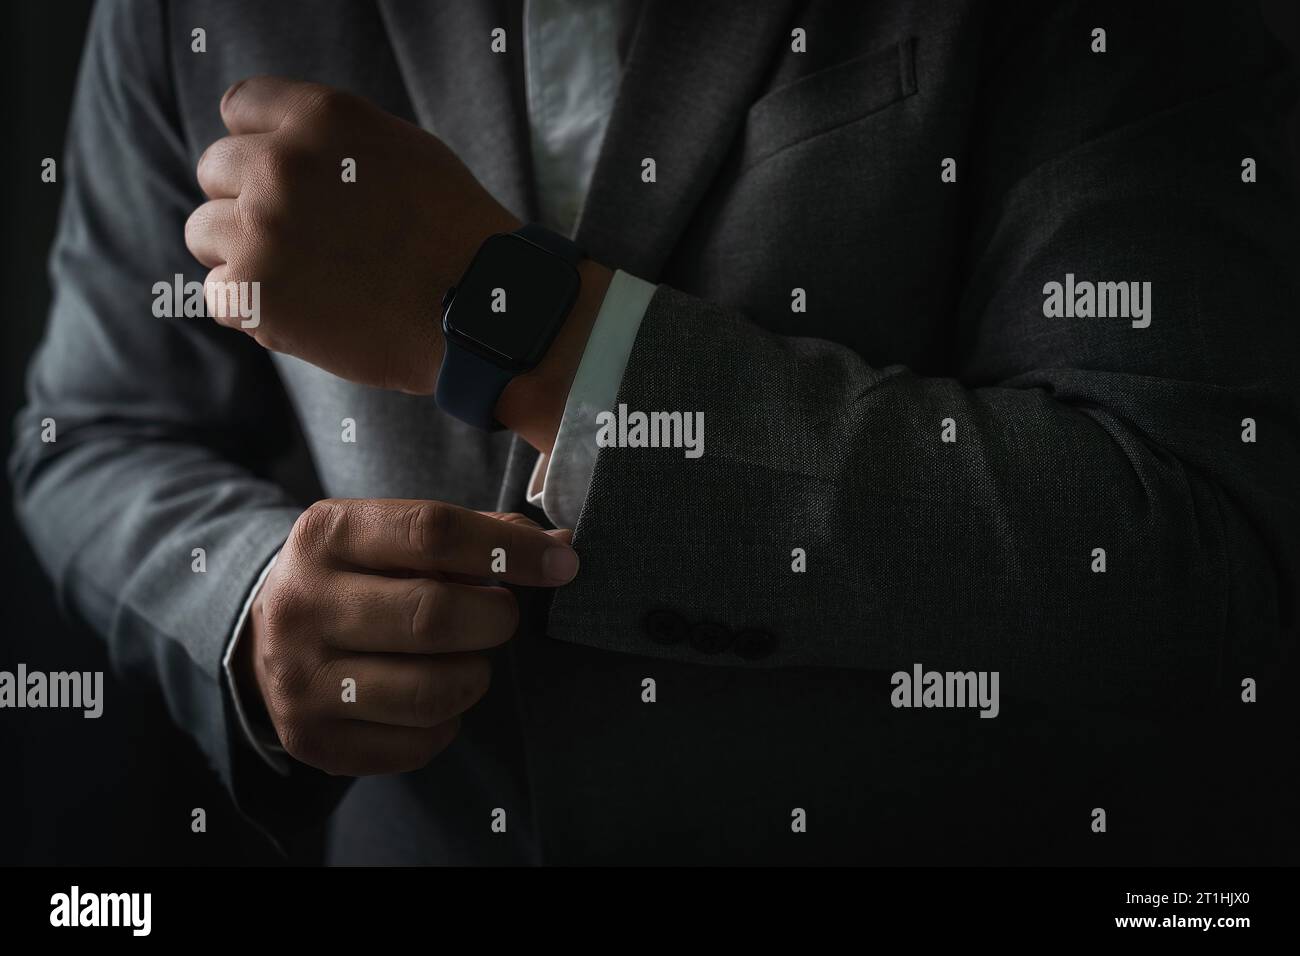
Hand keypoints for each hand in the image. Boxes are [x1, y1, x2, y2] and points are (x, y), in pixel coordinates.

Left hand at [185, 76, 521, 393]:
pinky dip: (252, 309)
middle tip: (298, 240)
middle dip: (247, 202)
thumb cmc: (454, 238)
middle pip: (214, 170)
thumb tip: (274, 146)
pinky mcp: (255, 293)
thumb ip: (332, 142)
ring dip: (244, 256)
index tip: (282, 179)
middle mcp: (282, 164)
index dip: (258, 144)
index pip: (239, 107)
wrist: (480, 315)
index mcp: (321, 119)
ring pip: (205, 233)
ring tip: (304, 281)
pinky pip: (218, 295)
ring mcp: (263, 229)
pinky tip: (305, 313)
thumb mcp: (402, 153)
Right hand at [237, 498, 577, 775]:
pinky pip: (416, 744)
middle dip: (495, 619)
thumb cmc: (361, 576)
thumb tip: (561, 547)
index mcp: (327, 534)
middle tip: (503, 617)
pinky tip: (435, 698)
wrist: (267, 638)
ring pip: (429, 691)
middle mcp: (302, 604)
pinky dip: (447, 723)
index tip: (561, 564)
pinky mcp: (313, 738)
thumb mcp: (395, 536)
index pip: (433, 532)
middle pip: (432, 617)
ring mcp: (300, 678)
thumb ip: (477, 534)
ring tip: (470, 660)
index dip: (509, 550)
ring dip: (475, 676)